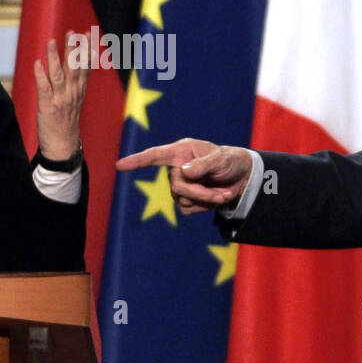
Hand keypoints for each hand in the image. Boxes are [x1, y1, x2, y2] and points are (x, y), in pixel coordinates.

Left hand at [34, 35, 88, 160]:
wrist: (63, 145)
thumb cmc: (67, 122)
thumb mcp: (77, 100)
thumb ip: (78, 82)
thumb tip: (80, 64)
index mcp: (79, 90)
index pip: (85, 66)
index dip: (87, 49)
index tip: (88, 34)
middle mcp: (72, 92)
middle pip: (73, 67)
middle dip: (72, 48)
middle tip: (72, 32)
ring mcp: (60, 99)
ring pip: (58, 74)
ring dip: (54, 57)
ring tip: (51, 41)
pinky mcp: (47, 106)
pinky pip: (44, 88)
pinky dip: (40, 75)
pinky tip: (38, 63)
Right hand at [116, 138, 253, 214]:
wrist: (241, 176)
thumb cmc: (230, 160)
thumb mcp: (221, 159)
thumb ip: (203, 164)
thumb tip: (182, 172)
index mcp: (181, 152)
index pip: (154, 156)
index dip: (137, 161)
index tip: (120, 166)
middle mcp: (176, 168)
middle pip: (177, 187)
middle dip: (200, 193)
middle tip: (221, 194)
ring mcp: (180, 185)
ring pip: (182, 201)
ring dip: (205, 200)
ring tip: (222, 193)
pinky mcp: (186, 199)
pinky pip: (187, 210)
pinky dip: (204, 208)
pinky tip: (216, 198)